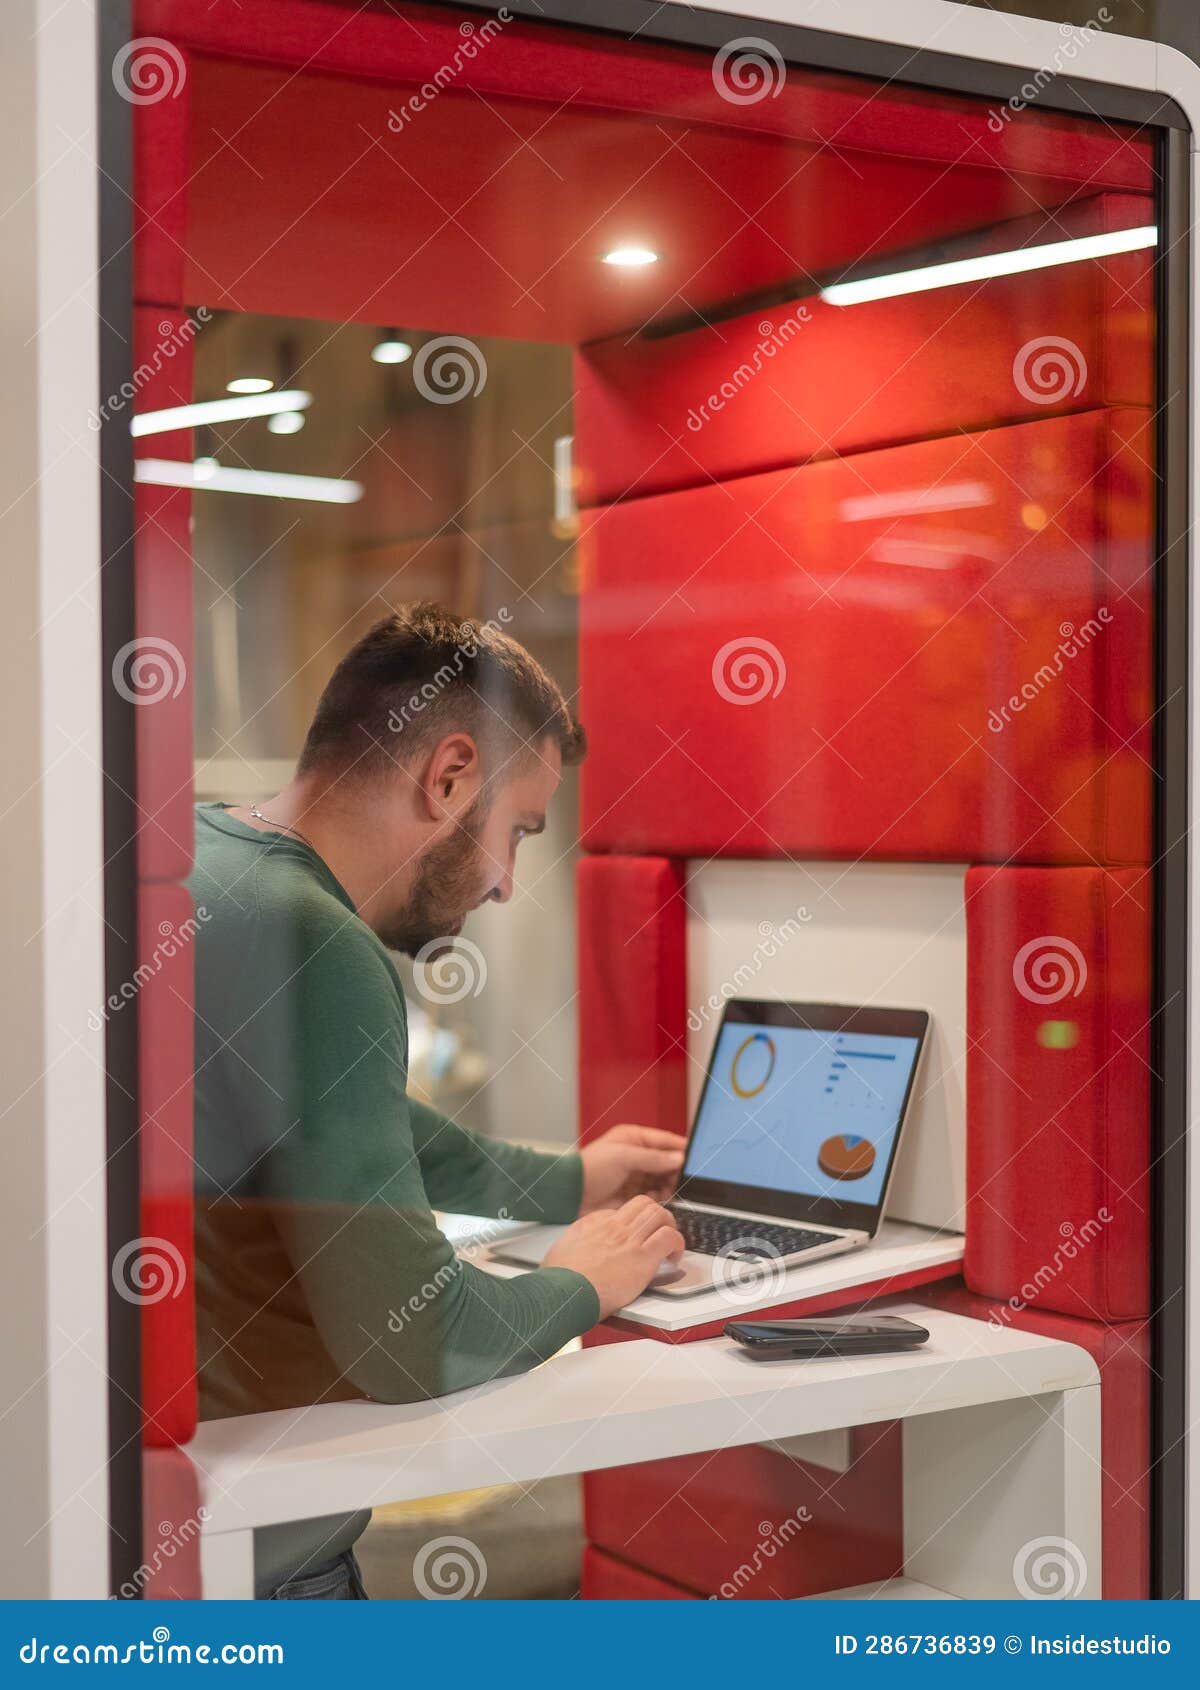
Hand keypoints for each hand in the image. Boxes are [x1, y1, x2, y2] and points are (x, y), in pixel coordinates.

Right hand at [544, 1195, 685, 1317]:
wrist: (562, 1292)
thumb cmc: (558, 1279)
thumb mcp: (561, 1249)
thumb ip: (576, 1242)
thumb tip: (580, 1247)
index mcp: (592, 1223)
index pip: (620, 1210)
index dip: (632, 1221)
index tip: (634, 1233)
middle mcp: (613, 1226)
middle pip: (643, 1204)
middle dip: (655, 1215)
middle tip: (658, 1230)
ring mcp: (629, 1239)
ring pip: (659, 1214)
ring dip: (669, 1226)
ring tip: (670, 1242)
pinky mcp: (643, 1257)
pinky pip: (669, 1238)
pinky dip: (677, 1244)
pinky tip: (674, 1256)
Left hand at [579, 1123, 684, 1212]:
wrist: (571, 1194)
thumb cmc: (590, 1169)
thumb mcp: (623, 1157)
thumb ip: (652, 1158)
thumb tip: (678, 1158)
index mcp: (633, 1139)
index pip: (664, 1140)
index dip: (680, 1148)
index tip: (695, 1157)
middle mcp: (636, 1156)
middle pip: (666, 1161)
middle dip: (675, 1170)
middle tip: (683, 1179)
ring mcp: (635, 1175)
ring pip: (663, 1179)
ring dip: (668, 1185)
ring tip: (670, 1190)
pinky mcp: (633, 1194)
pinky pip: (654, 1194)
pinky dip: (659, 1197)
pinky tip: (659, 1199)